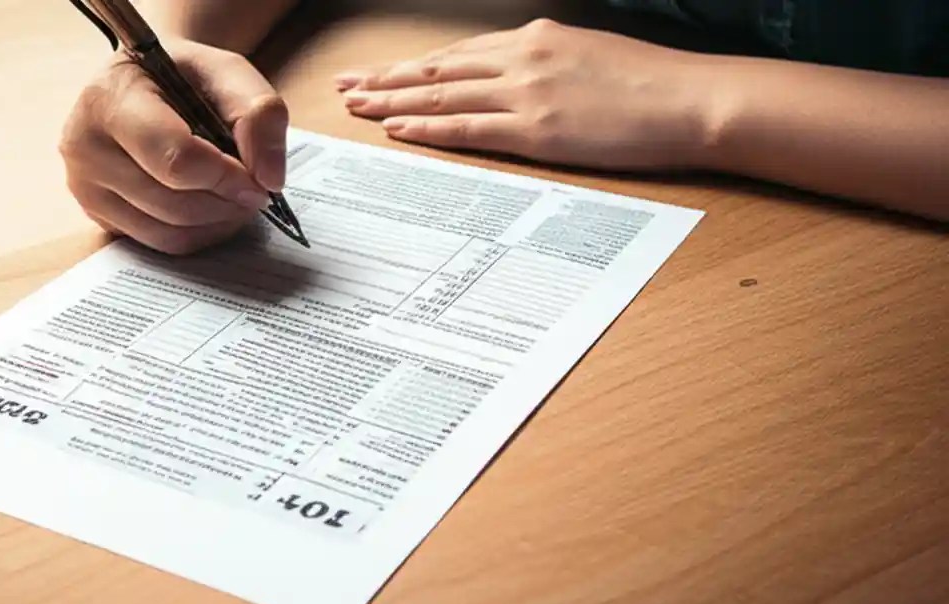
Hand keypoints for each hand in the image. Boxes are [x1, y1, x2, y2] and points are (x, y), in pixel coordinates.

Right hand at [61, 39, 287, 254]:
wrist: (143, 84)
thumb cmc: (183, 77)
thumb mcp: (227, 72)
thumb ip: (260, 114)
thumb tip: (270, 179)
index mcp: (110, 99)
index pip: (174, 160)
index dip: (226, 178)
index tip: (259, 182)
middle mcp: (84, 147)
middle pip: (172, 204)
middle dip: (226, 205)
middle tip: (254, 192)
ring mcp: (85, 187)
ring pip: (167, 233)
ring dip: (216, 224)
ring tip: (236, 199)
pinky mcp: (97, 215)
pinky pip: (159, 244)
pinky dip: (197, 235)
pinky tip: (212, 209)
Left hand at [335, 19, 717, 170]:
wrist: (691, 100)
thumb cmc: (651, 84)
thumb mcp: (590, 56)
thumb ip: (547, 65)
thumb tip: (519, 81)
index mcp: (535, 39)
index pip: (458, 54)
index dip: (413, 67)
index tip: (379, 72)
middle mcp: (522, 59)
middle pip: (437, 71)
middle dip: (386, 79)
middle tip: (346, 87)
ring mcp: (526, 93)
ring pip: (442, 98)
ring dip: (394, 103)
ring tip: (358, 108)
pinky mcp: (536, 130)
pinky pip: (467, 129)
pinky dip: (428, 130)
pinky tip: (399, 130)